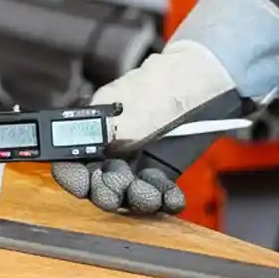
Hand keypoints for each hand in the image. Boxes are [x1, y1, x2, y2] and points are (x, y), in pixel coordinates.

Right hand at [51, 39, 236, 214]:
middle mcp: (113, 143)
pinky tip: (172, 199)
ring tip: (149, 198)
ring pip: (127, 188)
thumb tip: (97, 147)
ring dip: (136, 197)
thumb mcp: (137, 104)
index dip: (73, 173)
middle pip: (99, 177)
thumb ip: (115, 129)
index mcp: (96, 123)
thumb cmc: (167, 82)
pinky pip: (156, 188)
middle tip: (113, 195)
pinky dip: (164, 197)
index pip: (72, 155)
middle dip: (104, 189)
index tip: (81, 187)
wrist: (206, 78)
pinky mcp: (161, 166)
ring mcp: (137, 156)